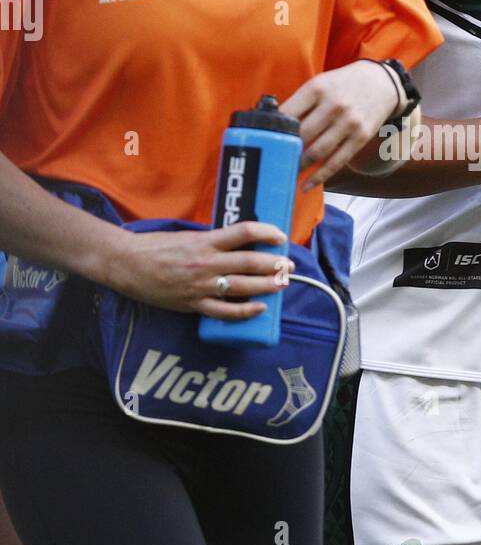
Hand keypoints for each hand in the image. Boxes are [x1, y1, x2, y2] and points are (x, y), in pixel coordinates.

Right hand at [106, 221, 294, 319]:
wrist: (126, 263)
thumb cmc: (155, 246)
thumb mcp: (187, 236)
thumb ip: (212, 240)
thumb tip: (238, 242)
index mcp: (205, 241)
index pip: (244, 232)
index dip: (266, 233)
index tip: (280, 236)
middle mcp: (206, 263)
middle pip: (249, 262)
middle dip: (274, 264)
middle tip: (289, 265)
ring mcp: (200, 285)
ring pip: (242, 286)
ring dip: (267, 285)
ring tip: (282, 284)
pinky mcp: (192, 304)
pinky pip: (224, 311)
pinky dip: (244, 311)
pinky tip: (260, 308)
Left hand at [280, 61, 400, 189]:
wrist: (382, 83)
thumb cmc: (343, 84)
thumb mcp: (320, 83)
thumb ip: (300, 102)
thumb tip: (274, 126)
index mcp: (317, 88)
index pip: (288, 113)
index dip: (274, 130)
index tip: (263, 142)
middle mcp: (333, 105)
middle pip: (302, 135)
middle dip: (286, 151)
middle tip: (273, 163)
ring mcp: (349, 123)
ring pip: (318, 152)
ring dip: (300, 166)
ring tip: (287, 174)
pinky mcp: (360, 137)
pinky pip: (337, 162)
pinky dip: (320, 176)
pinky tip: (307, 185)